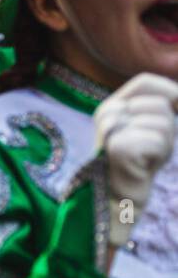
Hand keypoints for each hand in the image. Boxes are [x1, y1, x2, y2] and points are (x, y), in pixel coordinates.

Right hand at [93, 73, 177, 247]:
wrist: (121, 196)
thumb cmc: (140, 162)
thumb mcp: (150, 128)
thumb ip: (159, 107)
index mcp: (113, 105)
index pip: (145, 82)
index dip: (169, 91)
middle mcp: (107, 112)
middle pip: (159, 104)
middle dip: (167, 128)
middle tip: (152, 147)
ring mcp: (110, 128)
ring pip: (161, 122)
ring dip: (164, 144)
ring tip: (148, 157)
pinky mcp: (118, 146)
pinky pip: (157, 140)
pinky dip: (159, 153)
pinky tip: (146, 164)